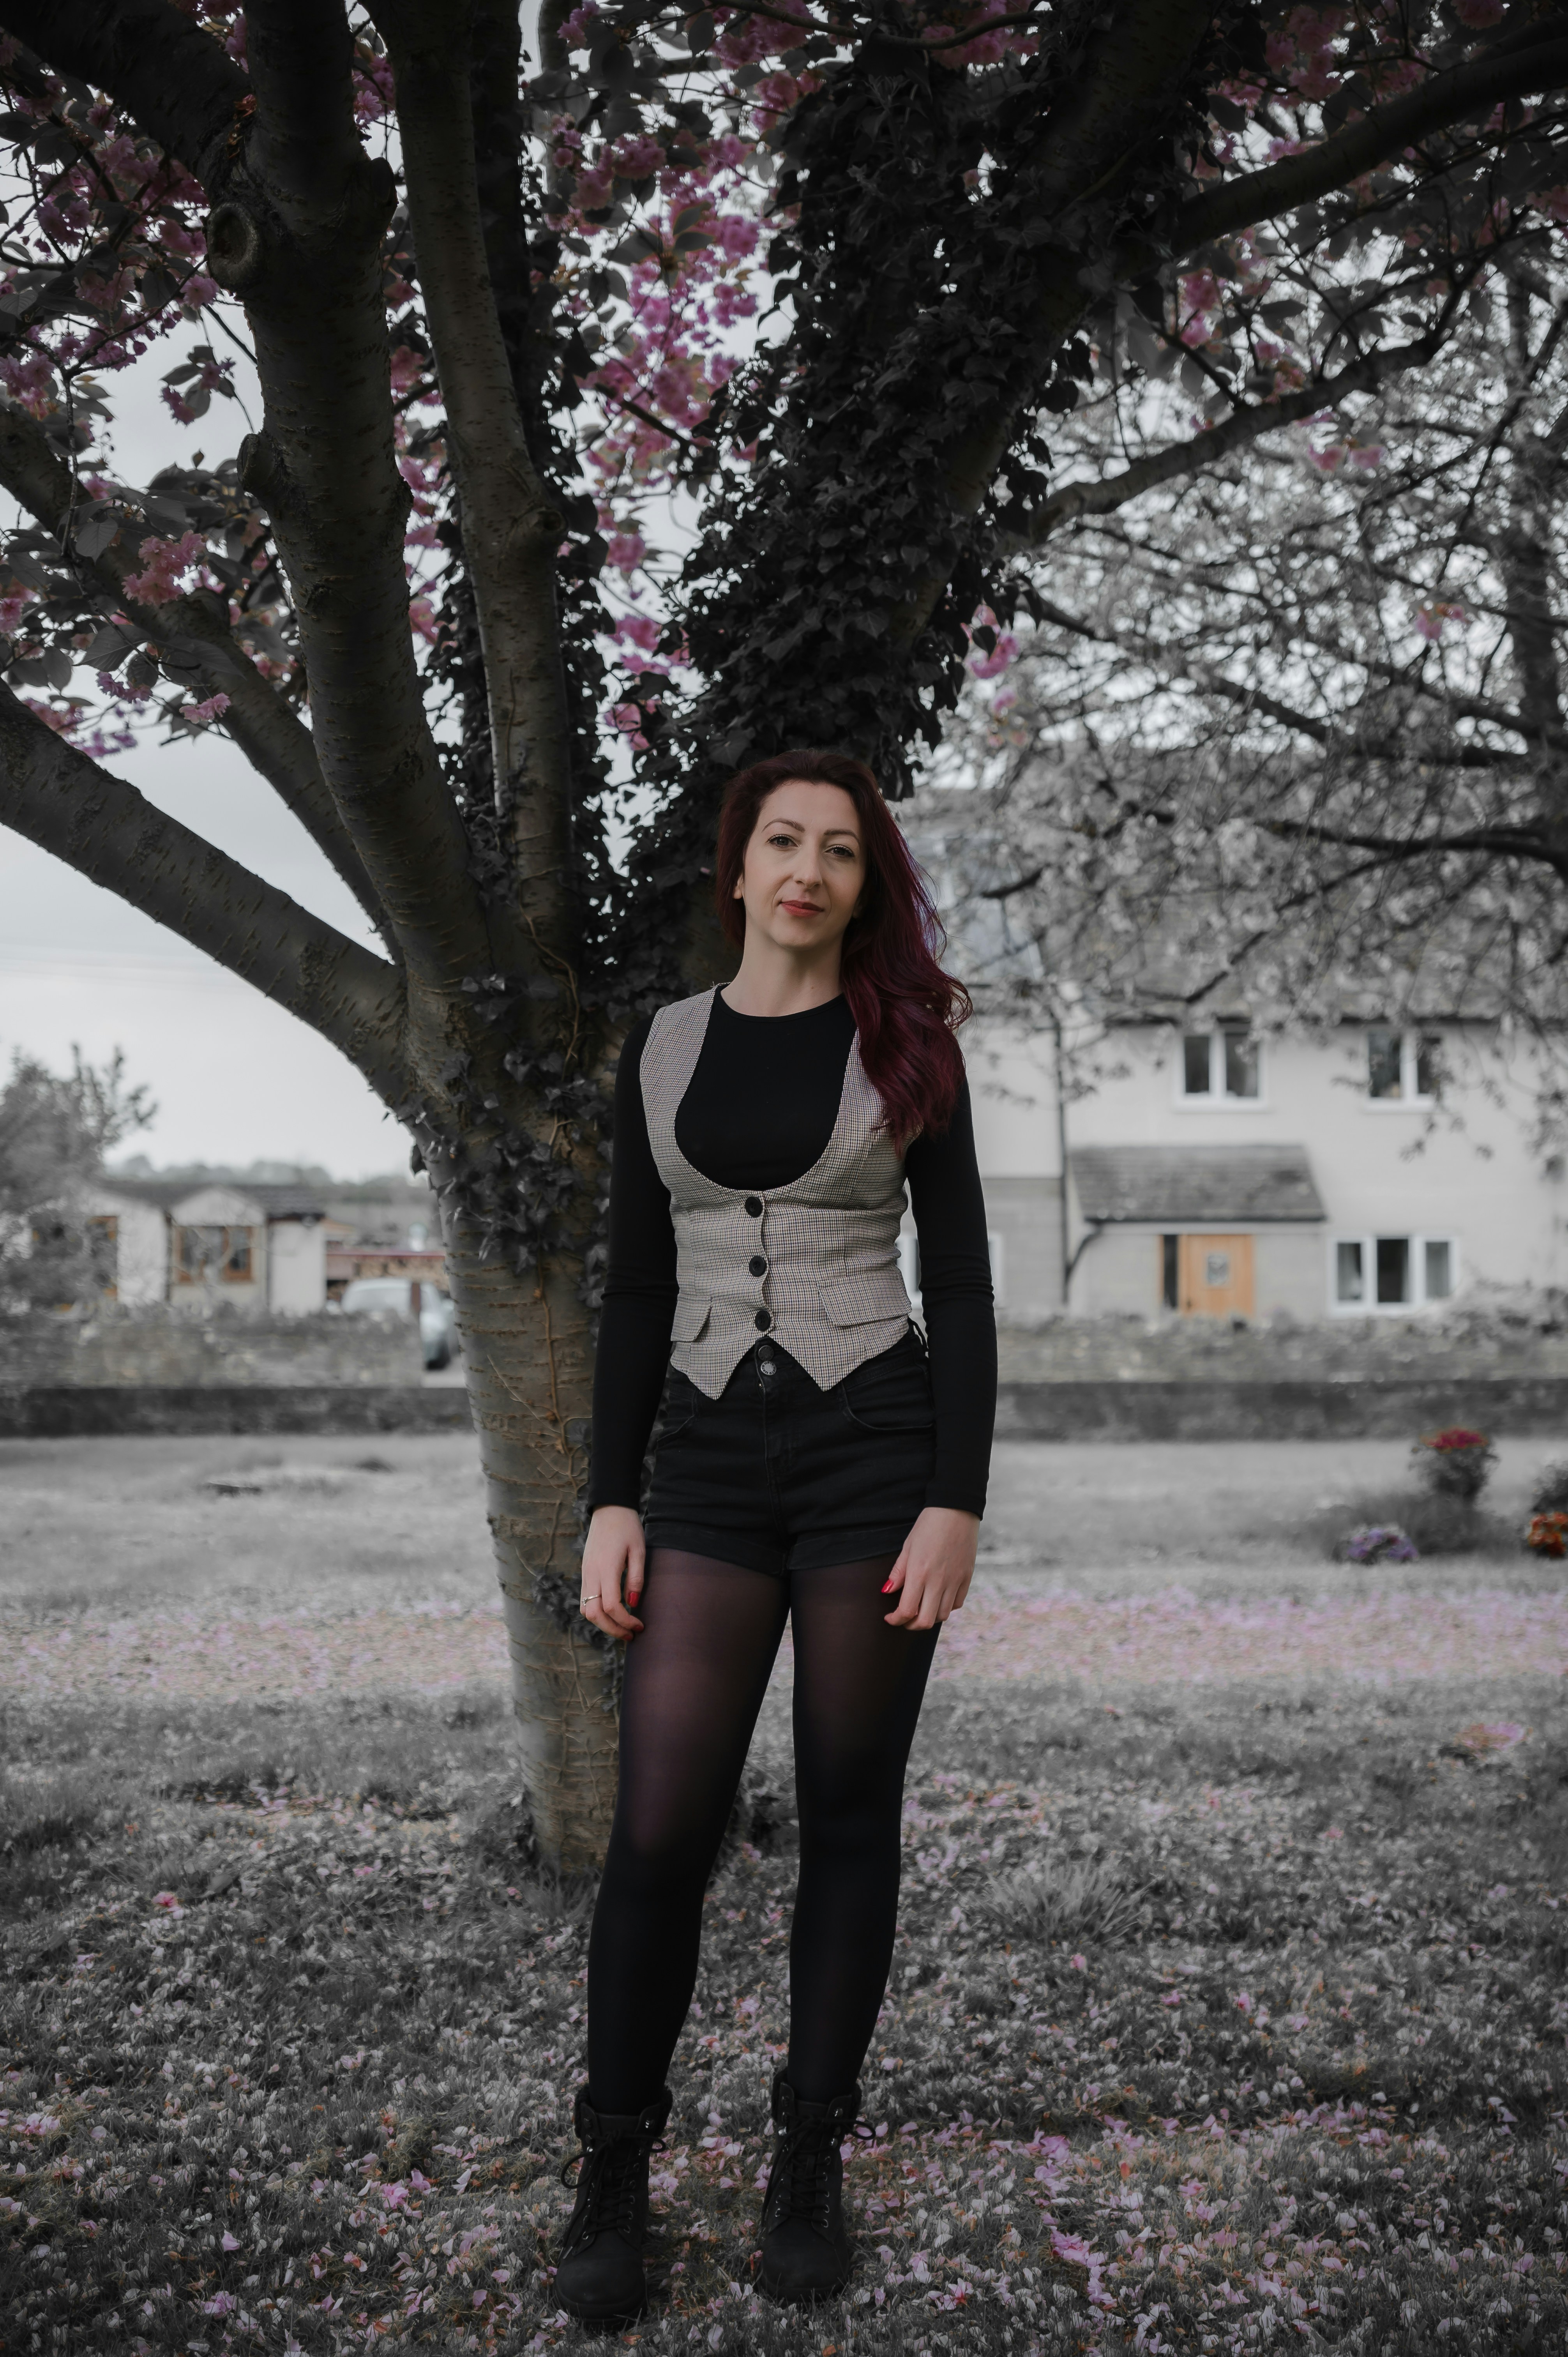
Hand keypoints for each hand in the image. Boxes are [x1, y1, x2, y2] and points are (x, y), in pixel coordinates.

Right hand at [579, 1505, 645, 1637]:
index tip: (640, 1625)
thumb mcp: (639, 1550)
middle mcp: (591, 1573)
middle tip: (631, 1634)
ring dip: (602, 1623)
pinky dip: (596, 1613)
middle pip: (594, 1614)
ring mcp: (585, 1573)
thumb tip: (633, 1604)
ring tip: (622, 1627)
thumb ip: (636, 1578)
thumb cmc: (628, 1528)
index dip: (625, 1621)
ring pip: (585, 1610)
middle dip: (612, 1629)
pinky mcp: (585, 1572)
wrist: (609, 1509)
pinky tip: (611, 1613)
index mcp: (607, 1568)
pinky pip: (585, 1600)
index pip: (610, 1606)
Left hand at [882, 1506, 978, 1629]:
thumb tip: (887, 1592)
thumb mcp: (907, 1546)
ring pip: (942, 1615)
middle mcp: (938, 1581)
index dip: (895, 1620)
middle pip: (925, 1621)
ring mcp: (955, 1581)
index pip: (906, 1611)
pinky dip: (946, 1607)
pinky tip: (938, 1598)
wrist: (956, 1509)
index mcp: (919, 1573)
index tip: (890, 1617)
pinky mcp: (967, 1577)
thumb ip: (898, 1572)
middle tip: (904, 1619)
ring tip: (921, 1607)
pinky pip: (956, 1603)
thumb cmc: (928, 1525)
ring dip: (929, 1616)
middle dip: (911, 1625)